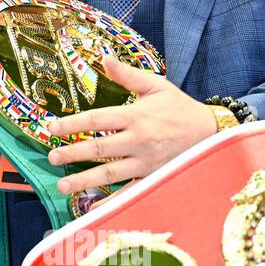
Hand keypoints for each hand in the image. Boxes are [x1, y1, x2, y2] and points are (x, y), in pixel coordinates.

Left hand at [45, 55, 216, 194]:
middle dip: (72, 153)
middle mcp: (138, 141)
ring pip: (110, 174)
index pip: (97, 120)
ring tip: (62, 186)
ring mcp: (146, 162)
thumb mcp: (156, 86)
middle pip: (99, 149)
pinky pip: (129, 192)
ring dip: (84, 181)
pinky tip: (92, 208)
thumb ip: (127, 75)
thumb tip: (104, 57)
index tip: (52, 128)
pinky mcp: (153, 178)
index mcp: (136, 116)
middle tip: (51, 158)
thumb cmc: (180, 108)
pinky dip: (111, 202)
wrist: (212, 133)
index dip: (72, 123)